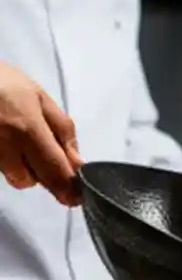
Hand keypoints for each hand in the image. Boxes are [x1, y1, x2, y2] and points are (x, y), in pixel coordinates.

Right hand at [0, 62, 81, 205]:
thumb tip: (77, 162)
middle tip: (43, 157)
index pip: (54, 171)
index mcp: (28, 130)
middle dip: (42, 177)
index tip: (75, 197)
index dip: (67, 189)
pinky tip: (5, 140)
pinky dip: (6, 161)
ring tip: (17, 140)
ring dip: (21, 169)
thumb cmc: (3, 82)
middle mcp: (4, 145)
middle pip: (29, 180)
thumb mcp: (39, 97)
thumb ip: (62, 130)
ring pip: (11, 176)